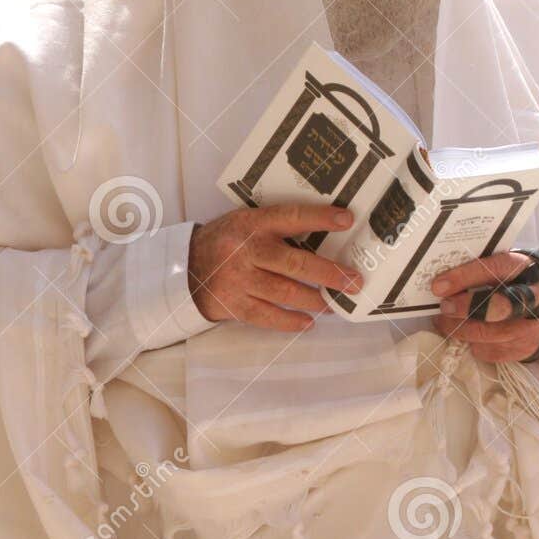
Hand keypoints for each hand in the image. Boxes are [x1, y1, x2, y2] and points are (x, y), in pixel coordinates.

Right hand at [188, 203, 361, 332]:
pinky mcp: (234, 305)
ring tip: (335, 304)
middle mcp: (246, 251)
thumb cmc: (225, 241)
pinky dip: (290, 321)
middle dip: (329, 274)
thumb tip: (324, 236)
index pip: (291, 217)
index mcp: (252, 224)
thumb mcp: (246, 222)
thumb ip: (276, 227)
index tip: (347, 219)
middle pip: (295, 263)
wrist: (184, 267)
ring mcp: (239, 280)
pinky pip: (268, 316)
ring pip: (285, 293)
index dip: (320, 218)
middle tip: (354, 281)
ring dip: (316, 300)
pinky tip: (308, 322)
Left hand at [430, 250, 538, 364]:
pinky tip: (465, 335)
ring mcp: (532, 326)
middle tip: (444, 307)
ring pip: (492, 335)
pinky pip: (491, 352)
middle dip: (466, 309)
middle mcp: (534, 297)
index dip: (465, 278)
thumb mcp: (508, 267)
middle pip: (499, 307)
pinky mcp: (526, 348)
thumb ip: (483, 269)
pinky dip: (472, 344)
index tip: (438, 286)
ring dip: (461, 331)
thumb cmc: (520, 281)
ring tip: (445, 322)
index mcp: (525, 268)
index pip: (495, 270)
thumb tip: (444, 280)